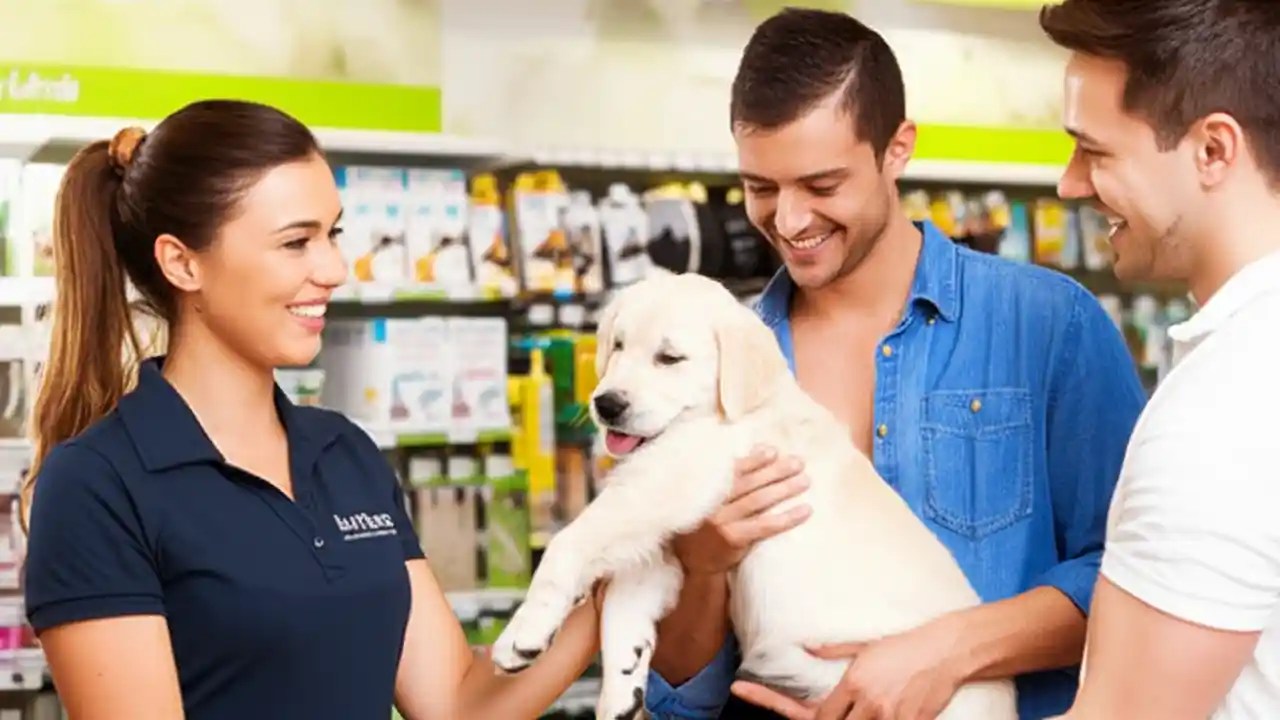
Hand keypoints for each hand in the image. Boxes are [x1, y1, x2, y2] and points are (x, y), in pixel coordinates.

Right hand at [671, 445, 811, 575]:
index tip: (774, 452)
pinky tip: (805, 511)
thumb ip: (733, 475)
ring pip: (759, 501)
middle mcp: (712, 503)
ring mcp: (722, 521)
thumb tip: (762, 448)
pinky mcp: (733, 538)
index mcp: (706, 489)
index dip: (754, 460)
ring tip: (805, 481)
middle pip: (750, 483)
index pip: (732, 470)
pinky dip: (787, 517)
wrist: (697, 562)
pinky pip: (765, 525)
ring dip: (785, 489)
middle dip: (776, 471)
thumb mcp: (711, 497)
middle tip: (799, 463)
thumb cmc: (708, 523)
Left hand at [731, 616, 968, 719]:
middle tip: (808, 714)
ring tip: (839, 713)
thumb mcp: (864, 645)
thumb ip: (833, 651)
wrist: (949, 649)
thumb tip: (805, 650)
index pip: (815, 715)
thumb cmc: (905, 644)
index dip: (783, 710)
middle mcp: (870, 704)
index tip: (749, 693)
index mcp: (854, 683)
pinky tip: (870, 717)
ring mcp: (892, 717)